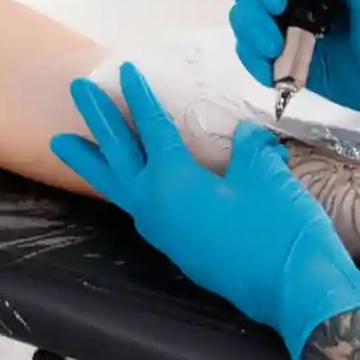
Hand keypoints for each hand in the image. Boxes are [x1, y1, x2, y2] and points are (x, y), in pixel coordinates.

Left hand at [50, 62, 359, 359]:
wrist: (295, 290)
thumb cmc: (278, 230)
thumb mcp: (265, 175)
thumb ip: (248, 147)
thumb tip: (245, 133)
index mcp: (173, 182)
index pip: (151, 128)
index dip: (139, 95)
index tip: (125, 70)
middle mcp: (156, 208)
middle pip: (117, 156)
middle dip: (97, 121)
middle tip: (76, 89)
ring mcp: (164, 232)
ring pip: (118, 188)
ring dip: (93, 163)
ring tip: (63, 143)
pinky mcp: (179, 249)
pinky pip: (138, 208)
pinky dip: (123, 187)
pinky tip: (128, 183)